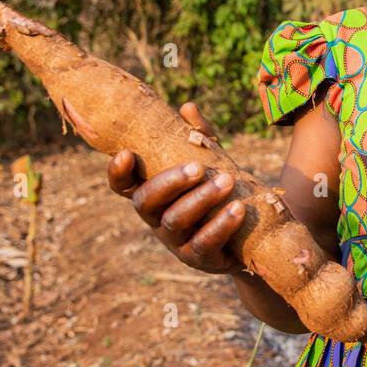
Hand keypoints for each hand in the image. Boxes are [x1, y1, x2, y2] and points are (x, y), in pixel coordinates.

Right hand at [106, 101, 244, 274]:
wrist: (249, 237)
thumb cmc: (220, 191)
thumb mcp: (210, 162)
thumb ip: (198, 137)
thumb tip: (187, 107)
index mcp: (154, 194)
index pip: (124, 186)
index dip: (118, 173)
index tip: (126, 153)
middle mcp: (157, 219)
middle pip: (146, 203)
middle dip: (170, 182)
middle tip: (197, 168)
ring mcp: (176, 241)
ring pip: (176, 221)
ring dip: (201, 199)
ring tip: (228, 181)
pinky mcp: (199, 258)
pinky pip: (204, 244)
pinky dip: (221, 225)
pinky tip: (239, 209)